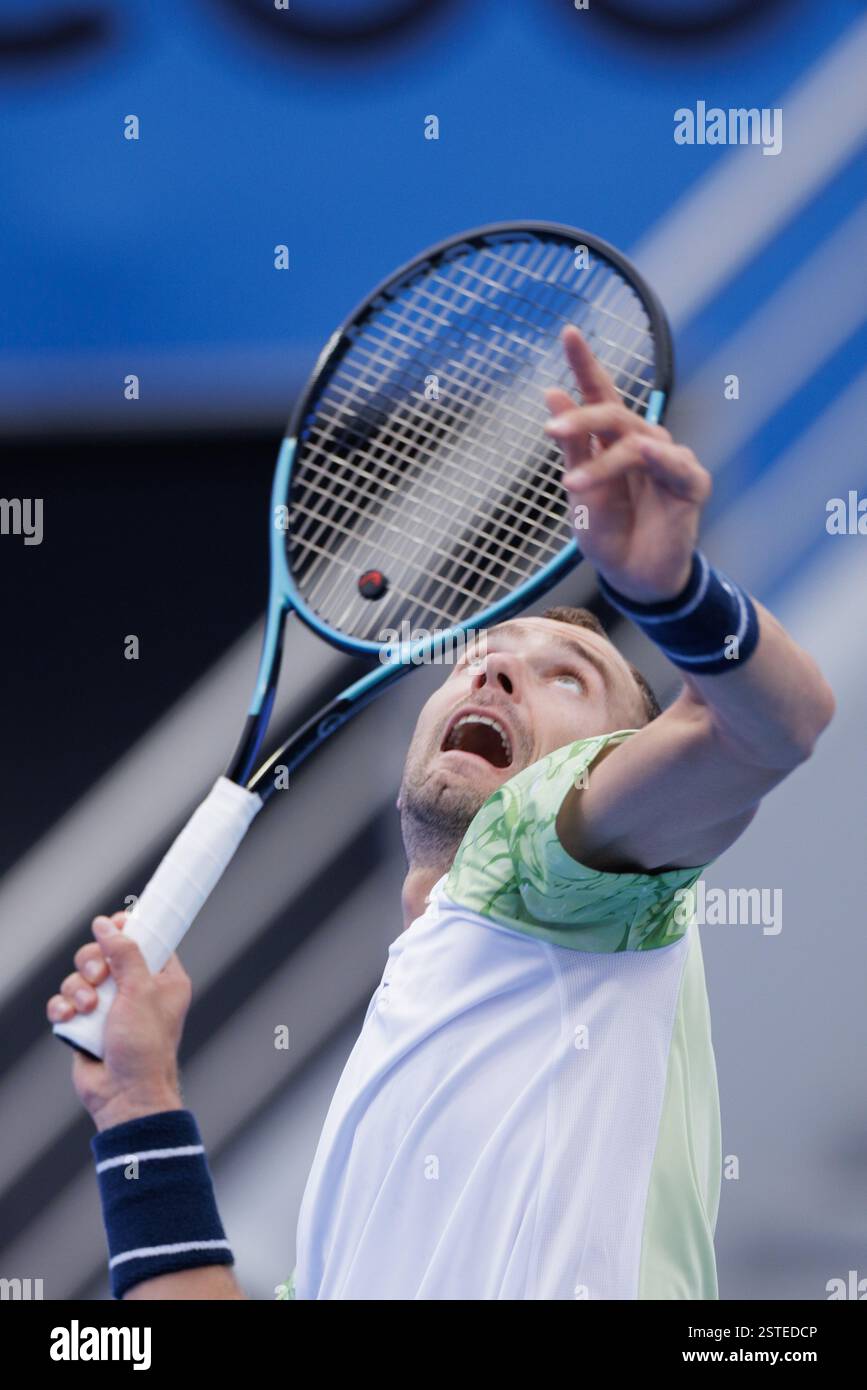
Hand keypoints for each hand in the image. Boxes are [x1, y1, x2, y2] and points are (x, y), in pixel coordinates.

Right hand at [46, 911, 189, 1131]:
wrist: (125, 1095)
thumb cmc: (145, 1047)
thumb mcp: (140, 991)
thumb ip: (125, 954)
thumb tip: (106, 924)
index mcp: (162, 978)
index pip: (146, 939)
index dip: (128, 929)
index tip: (114, 926)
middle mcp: (136, 989)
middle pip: (105, 953)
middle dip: (94, 962)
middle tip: (98, 978)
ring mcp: (109, 1007)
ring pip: (81, 976)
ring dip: (78, 988)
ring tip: (86, 1008)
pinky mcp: (86, 1023)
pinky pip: (66, 1001)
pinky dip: (64, 1006)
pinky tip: (69, 1016)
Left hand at [544, 325, 711, 602]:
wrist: (632, 579)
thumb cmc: (607, 534)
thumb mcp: (580, 491)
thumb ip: (572, 445)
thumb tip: (553, 393)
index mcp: (611, 441)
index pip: (599, 394)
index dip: (585, 364)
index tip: (568, 331)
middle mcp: (642, 443)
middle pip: (613, 414)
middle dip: (582, 418)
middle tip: (552, 429)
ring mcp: (668, 461)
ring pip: (636, 443)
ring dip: (604, 463)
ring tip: (576, 485)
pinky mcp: (690, 484)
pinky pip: (674, 464)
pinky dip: (657, 458)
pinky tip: (644, 453)